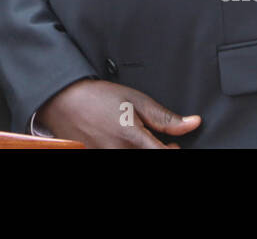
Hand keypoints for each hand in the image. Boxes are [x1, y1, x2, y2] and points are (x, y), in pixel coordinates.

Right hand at [38, 79, 200, 147]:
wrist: (64, 101)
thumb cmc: (98, 97)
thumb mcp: (136, 100)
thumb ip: (165, 117)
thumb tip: (192, 123)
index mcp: (134, 139)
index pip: (165, 155)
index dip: (174, 151)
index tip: (174, 144)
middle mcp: (120, 153)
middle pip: (150, 158)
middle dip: (159, 151)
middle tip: (157, 140)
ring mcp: (107, 157)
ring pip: (135, 158)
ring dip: (142, 151)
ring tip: (138, 140)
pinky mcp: (97, 157)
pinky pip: (119, 156)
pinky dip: (126, 151)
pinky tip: (123, 142)